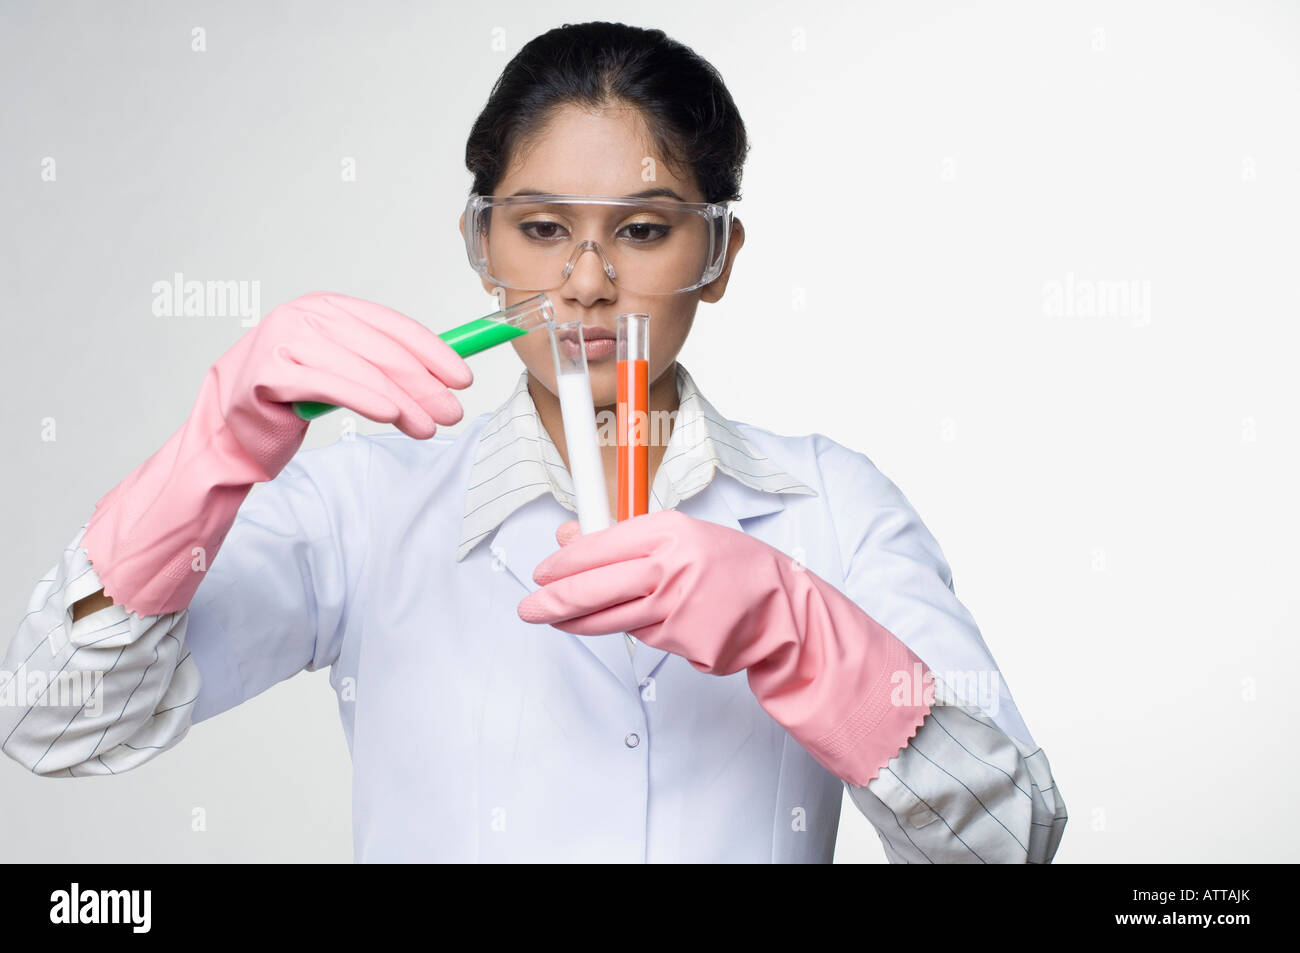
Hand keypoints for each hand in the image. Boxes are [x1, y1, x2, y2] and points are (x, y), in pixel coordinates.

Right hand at [223, 292, 472, 476]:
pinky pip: (330, 385)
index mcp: (329, 306)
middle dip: (425, 384)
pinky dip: (365, 400)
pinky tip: (391, 415)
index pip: (393, 325)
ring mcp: (285, 340)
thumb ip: (379, 364)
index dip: (434, 351)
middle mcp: (307, 315)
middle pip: (382, 349)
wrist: (229, 425)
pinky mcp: (271, 372)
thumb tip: (441, 375)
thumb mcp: (340, 370)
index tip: (462, 378)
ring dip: (403, 402)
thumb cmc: (289, 397)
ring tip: (428, 427)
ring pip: (361, 370)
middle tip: (452, 411)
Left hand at [517, 510, 932, 785]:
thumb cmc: (732, 566)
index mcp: (669, 531)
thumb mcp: (684, 536)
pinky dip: (627, 629)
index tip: (544, 570)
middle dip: (552, 599)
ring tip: (550, 619)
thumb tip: (570, 539)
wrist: (783, 608)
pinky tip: (627, 622)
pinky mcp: (681, 641)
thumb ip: (628, 539)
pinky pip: (641, 635)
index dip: (564, 562)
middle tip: (528, 607)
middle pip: (594, 586)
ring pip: (608, 617)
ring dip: (573, 622)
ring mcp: (674, 608)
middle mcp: (669, 567)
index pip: (600, 545)